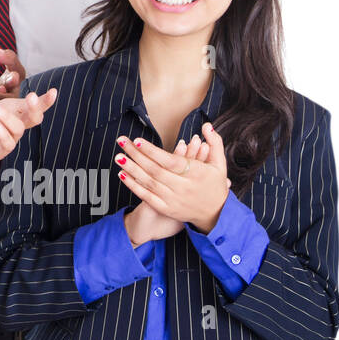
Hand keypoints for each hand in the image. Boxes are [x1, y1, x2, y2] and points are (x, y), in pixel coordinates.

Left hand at [0, 44, 56, 170]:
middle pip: (34, 117)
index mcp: (12, 109)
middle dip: (37, 107)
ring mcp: (6, 138)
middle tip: (33, 96)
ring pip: (18, 129)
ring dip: (7, 117)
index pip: (34, 105)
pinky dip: (3, 135)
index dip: (46, 99)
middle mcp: (13, 124)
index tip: (54, 90)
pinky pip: (6, 145)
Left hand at [116, 122, 230, 232]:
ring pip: (149, 182)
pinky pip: (147, 196)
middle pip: (155, 170)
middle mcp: (184, 187)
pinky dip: (134, 186)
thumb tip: (206, 125)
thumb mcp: (220, 164)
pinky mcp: (167, 209)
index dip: (153, 151)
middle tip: (121, 142)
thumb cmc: (216, 186)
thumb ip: (215, 143)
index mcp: (196, 174)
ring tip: (118, 156)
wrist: (216, 214)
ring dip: (131, 169)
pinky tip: (122, 175)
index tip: (138, 140)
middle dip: (136, 155)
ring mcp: (174, 199)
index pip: (170, 161)